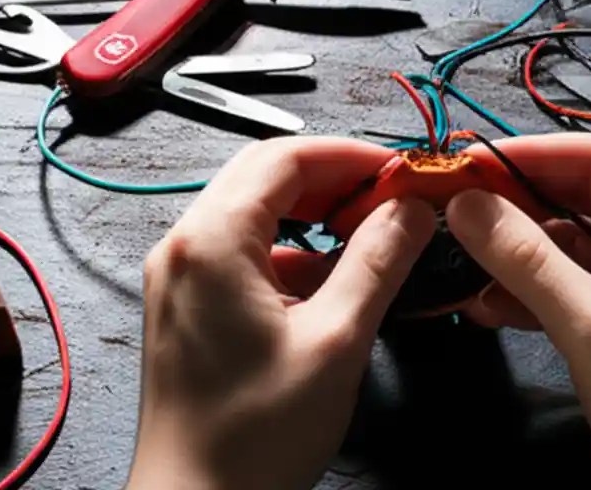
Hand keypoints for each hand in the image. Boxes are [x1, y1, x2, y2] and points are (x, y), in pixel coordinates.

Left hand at [126, 137, 435, 489]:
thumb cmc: (257, 434)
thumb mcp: (336, 341)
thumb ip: (377, 261)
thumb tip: (412, 207)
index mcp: (211, 240)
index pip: (284, 156)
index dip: (349, 154)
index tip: (401, 170)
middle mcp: (183, 245)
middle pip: (262, 176)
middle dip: (331, 178)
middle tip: (390, 197)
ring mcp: (178, 276)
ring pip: (251, 212)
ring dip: (311, 214)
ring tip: (369, 235)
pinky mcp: (185, 306)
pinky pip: (239, 253)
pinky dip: (288, 251)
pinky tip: (330, 281)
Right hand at [445, 134, 590, 489]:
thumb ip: (526, 260)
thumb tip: (463, 202)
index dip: (524, 155)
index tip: (457, 168)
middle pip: (581, 196)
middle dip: (514, 208)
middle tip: (448, 218)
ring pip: (575, 244)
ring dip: (519, 256)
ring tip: (460, 273)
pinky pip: (582, 286)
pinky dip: (538, 293)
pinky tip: (490, 309)